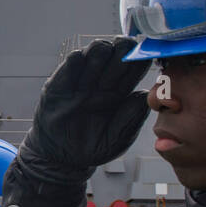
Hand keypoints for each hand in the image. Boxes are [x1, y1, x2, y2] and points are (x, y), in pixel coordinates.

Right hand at [22, 36, 150, 178]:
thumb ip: (131, 119)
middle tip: (121, 52)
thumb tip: (144, 96)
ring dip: (100, 51)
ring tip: (99, 61)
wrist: (60, 157)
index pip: (135, 68)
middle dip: (121, 49)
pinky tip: (79, 64)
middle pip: (117, 53)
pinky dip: (76, 60)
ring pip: (95, 52)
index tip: (144, 55)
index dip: (140, 59)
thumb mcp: (116, 140)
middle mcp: (103, 82)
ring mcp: (82, 80)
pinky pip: (70, 64)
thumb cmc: (92, 148)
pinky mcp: (60, 83)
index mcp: (121, 93)